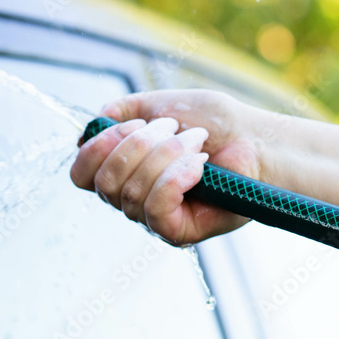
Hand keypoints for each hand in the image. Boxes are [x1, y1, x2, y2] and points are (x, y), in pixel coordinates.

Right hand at [70, 89, 266, 243]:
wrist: (257, 140)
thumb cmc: (216, 125)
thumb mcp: (161, 106)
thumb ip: (123, 110)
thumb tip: (94, 123)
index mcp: (124, 171)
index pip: (82, 175)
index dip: (97, 148)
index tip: (131, 124)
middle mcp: (133, 200)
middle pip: (104, 182)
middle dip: (138, 145)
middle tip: (175, 129)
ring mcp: (154, 218)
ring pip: (131, 192)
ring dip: (166, 156)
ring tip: (196, 143)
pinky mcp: (177, 233)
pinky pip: (155, 208)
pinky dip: (176, 178)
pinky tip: (200, 166)